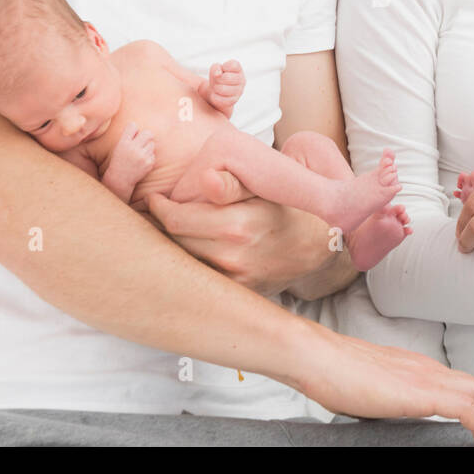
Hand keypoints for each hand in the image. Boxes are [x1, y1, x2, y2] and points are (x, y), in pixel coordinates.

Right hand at [101, 122, 155, 196]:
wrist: (120, 178)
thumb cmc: (119, 160)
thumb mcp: (119, 146)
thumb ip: (128, 136)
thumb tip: (138, 125)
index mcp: (124, 142)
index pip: (133, 126)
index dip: (134, 129)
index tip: (133, 134)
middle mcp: (133, 148)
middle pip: (148, 133)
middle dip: (146, 136)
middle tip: (143, 140)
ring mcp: (142, 156)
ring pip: (152, 144)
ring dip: (148, 147)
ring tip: (140, 153)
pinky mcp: (148, 163)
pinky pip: (153, 154)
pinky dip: (149, 156)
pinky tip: (141, 161)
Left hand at [145, 172, 341, 296]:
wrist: (317, 243)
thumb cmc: (285, 206)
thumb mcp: (264, 187)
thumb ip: (232, 183)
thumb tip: (206, 178)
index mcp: (238, 226)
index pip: (176, 219)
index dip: (159, 207)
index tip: (155, 199)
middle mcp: (233, 258)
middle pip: (174, 242)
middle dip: (161, 226)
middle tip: (155, 213)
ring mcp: (235, 281)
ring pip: (183, 262)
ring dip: (173, 246)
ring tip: (169, 230)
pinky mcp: (237, 294)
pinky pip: (200, 279)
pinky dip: (191, 265)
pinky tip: (192, 252)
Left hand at [206, 59, 244, 115]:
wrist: (217, 92)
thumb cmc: (218, 77)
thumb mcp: (215, 69)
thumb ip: (216, 67)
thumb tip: (218, 74)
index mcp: (239, 70)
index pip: (233, 65)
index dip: (224, 67)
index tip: (223, 70)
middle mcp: (242, 80)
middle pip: (226, 77)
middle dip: (217, 79)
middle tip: (218, 80)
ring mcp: (239, 91)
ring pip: (222, 89)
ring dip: (215, 88)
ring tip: (217, 87)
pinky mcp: (233, 101)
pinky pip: (220, 99)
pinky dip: (215, 96)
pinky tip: (217, 94)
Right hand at [284, 322, 473, 446]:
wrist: (318, 357)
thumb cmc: (331, 371)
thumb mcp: (367, 387)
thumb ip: (385, 397)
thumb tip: (384, 410)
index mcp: (412, 365)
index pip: (455, 380)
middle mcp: (424, 367)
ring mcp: (425, 377)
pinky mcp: (422, 392)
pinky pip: (466, 409)